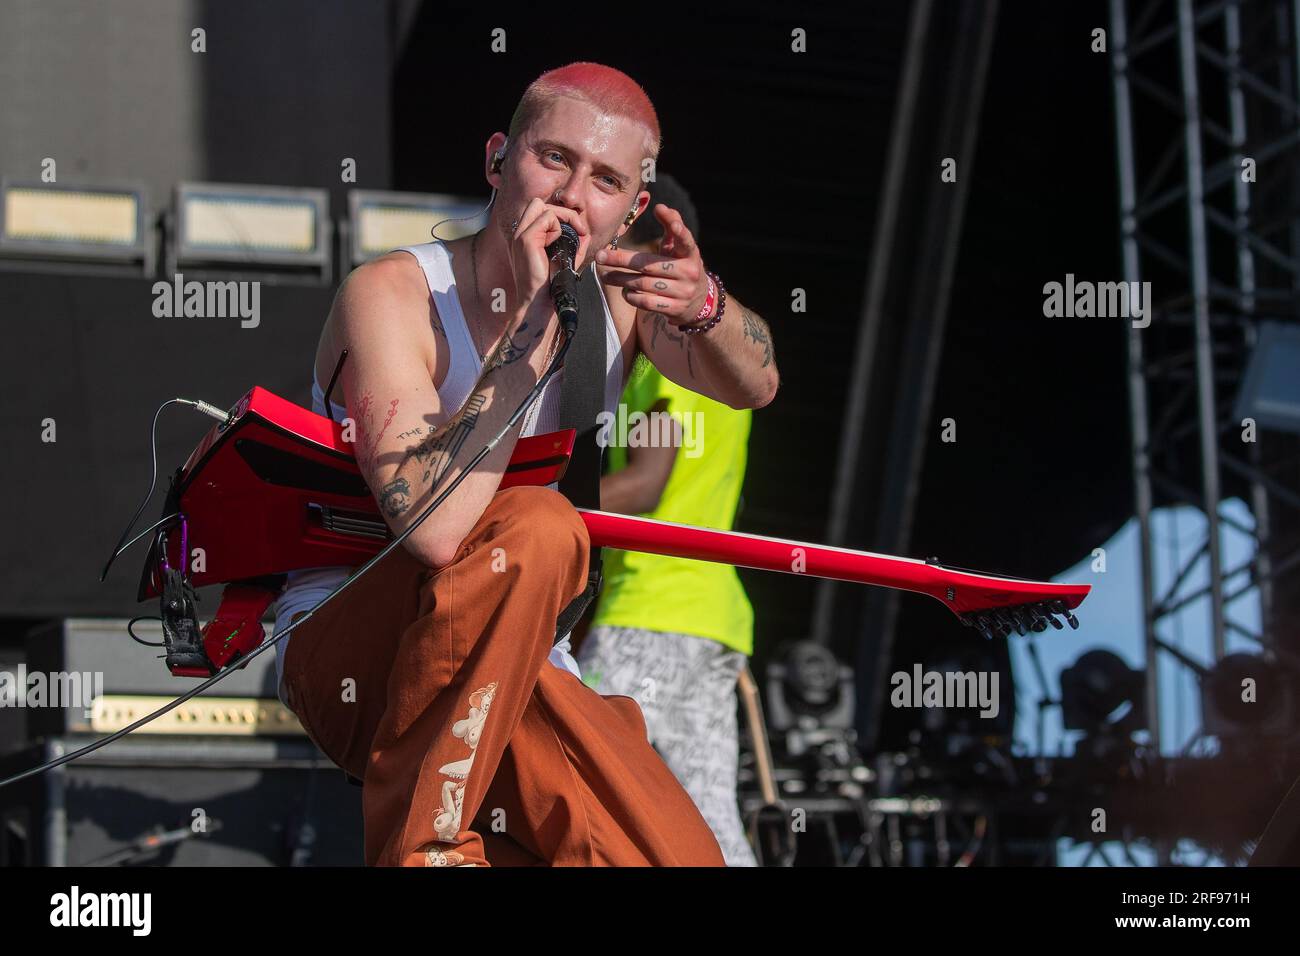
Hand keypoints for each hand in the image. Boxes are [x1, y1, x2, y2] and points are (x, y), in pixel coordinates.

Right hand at [506, 199, 590, 310]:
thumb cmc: (548, 284)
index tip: (577, 231)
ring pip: (543, 207)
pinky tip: (557, 244)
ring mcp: (521, 235)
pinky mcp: (526, 240)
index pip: (540, 211)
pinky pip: (547, 219)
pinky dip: (557, 228)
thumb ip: (574, 244)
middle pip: (538, 204)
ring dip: (561, 219)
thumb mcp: (563, 259)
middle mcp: (520, 233)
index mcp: (526, 237)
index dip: (560, 216)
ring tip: (567, 238)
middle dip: (561, 212)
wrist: (537, 301)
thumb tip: (585, 234)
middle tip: (577, 229)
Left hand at [595, 204, 707, 324]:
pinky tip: (624, 291)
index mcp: (690, 254)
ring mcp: (682, 292)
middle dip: (621, 260)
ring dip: (621, 279)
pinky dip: (632, 296)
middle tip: (600, 256)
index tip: (671, 222)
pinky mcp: (674, 309)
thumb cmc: (681, 266)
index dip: (679, 231)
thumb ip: (671, 226)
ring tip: (605, 275)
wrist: (698, 302)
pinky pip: (646, 302)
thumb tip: (659, 207)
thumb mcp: (680, 248)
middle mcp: (688, 272)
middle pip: (649, 265)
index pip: (685, 240)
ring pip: (644, 284)